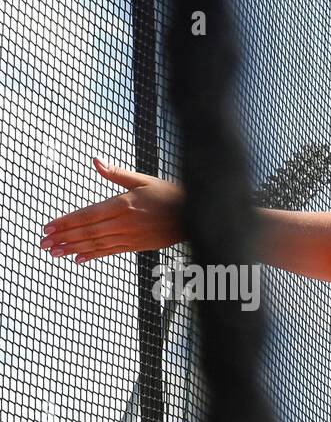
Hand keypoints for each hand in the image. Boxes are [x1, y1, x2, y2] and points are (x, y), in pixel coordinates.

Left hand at [39, 158, 183, 263]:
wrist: (195, 216)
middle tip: (43, 243)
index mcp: (123, 205)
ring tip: (55, 252)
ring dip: (73, 249)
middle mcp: (125, 223)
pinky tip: (78, 259)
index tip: (48, 227)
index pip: (87, 215)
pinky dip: (93, 255)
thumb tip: (95, 162)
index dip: (66, 222)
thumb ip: (116, 174)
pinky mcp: (138, 246)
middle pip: (88, 232)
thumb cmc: (169, 195)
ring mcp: (131, 237)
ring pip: (96, 244)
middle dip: (64, 238)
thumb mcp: (143, 180)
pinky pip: (111, 251)